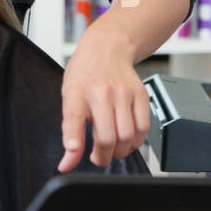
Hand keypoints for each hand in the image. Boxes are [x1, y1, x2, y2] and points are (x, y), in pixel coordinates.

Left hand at [58, 22, 151, 171]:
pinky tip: (128, 140)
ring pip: (127, 136)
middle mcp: (101, 92)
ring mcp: (124, 93)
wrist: (108, 47)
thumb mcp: (69, 97)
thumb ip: (69, 131)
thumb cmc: (85, 74)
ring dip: (120, 152)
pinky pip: (143, 128)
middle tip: (99, 158)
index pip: (74, 118)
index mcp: (77, 92)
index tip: (74, 152)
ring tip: (113, 150)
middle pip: (108, 136)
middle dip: (103, 157)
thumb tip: (67, 163)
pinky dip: (136, 141)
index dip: (74, 139)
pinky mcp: (141, 94)